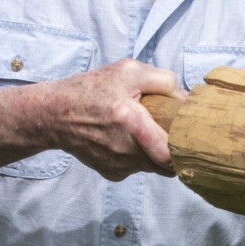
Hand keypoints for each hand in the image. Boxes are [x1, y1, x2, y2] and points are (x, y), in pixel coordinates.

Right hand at [43, 59, 183, 180]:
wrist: (54, 115)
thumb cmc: (93, 89)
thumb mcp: (129, 72)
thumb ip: (164, 81)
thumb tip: (188, 100)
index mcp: (131, 121)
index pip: (168, 154)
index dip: (185, 149)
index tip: (189, 137)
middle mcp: (125, 149)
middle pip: (168, 163)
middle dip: (174, 150)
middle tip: (170, 131)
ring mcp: (118, 165)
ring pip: (154, 167)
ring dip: (156, 153)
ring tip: (145, 131)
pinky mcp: (112, 173)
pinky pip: (138, 169)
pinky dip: (139, 157)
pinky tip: (127, 140)